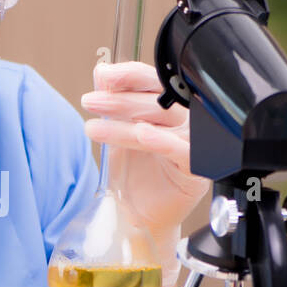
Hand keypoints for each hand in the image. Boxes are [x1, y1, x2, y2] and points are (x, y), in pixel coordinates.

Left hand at [80, 60, 209, 277]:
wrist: (136, 215)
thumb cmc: (133, 174)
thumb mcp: (115, 133)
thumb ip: (112, 103)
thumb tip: (101, 71)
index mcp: (167, 108)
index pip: (153, 81)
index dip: (129, 75)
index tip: (104, 76)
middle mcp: (183, 122)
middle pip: (156, 101)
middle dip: (119, 100)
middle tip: (90, 102)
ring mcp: (192, 144)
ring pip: (162, 124)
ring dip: (126, 122)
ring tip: (94, 128)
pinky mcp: (196, 169)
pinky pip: (182, 150)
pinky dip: (162, 140)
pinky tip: (142, 134)